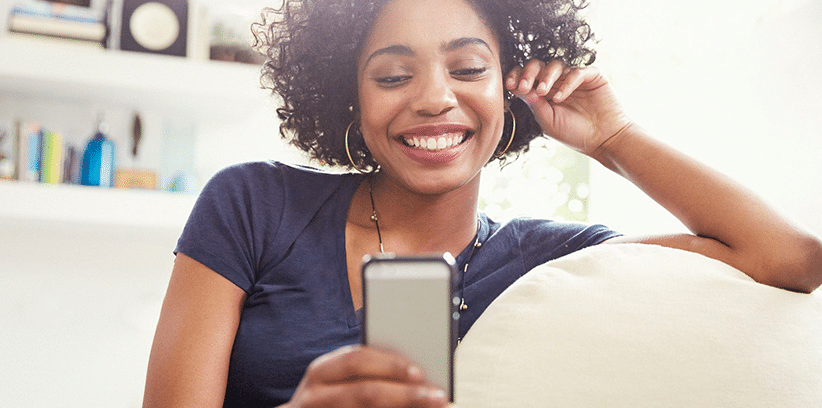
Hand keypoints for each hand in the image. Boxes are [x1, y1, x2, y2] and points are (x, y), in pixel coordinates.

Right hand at [281, 345, 448, 407]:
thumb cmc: (328, 400)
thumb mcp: (336, 382)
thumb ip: (366, 374)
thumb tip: (414, 371)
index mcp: (320, 372)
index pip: (357, 359)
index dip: (390, 364)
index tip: (420, 371)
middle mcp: (314, 396)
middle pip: (364, 391)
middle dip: (404, 394)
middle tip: (437, 397)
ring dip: (403, 407)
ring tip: (431, 407)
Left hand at [506, 59, 632, 157]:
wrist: (603, 140)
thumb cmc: (574, 133)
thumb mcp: (547, 120)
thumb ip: (533, 102)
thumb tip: (516, 86)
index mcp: (544, 92)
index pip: (527, 77)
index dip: (517, 76)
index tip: (510, 84)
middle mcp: (558, 82)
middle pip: (538, 66)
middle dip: (528, 73)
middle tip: (524, 86)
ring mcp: (574, 78)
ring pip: (555, 65)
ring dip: (545, 77)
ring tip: (542, 92)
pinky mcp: (592, 76)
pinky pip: (576, 72)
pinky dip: (566, 83)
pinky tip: (560, 98)